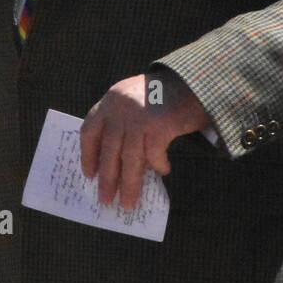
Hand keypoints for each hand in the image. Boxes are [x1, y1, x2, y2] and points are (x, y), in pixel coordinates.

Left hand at [80, 72, 211, 210]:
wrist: (194, 79)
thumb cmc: (163, 95)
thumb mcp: (134, 99)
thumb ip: (121, 122)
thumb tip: (115, 164)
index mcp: (111, 100)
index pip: (89, 130)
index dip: (87, 154)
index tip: (90, 175)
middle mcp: (121, 107)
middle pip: (109, 150)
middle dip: (107, 179)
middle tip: (105, 200)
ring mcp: (139, 115)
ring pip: (130, 158)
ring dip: (129, 184)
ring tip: (128, 202)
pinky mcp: (159, 124)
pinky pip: (153, 153)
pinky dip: (157, 164)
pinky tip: (162, 170)